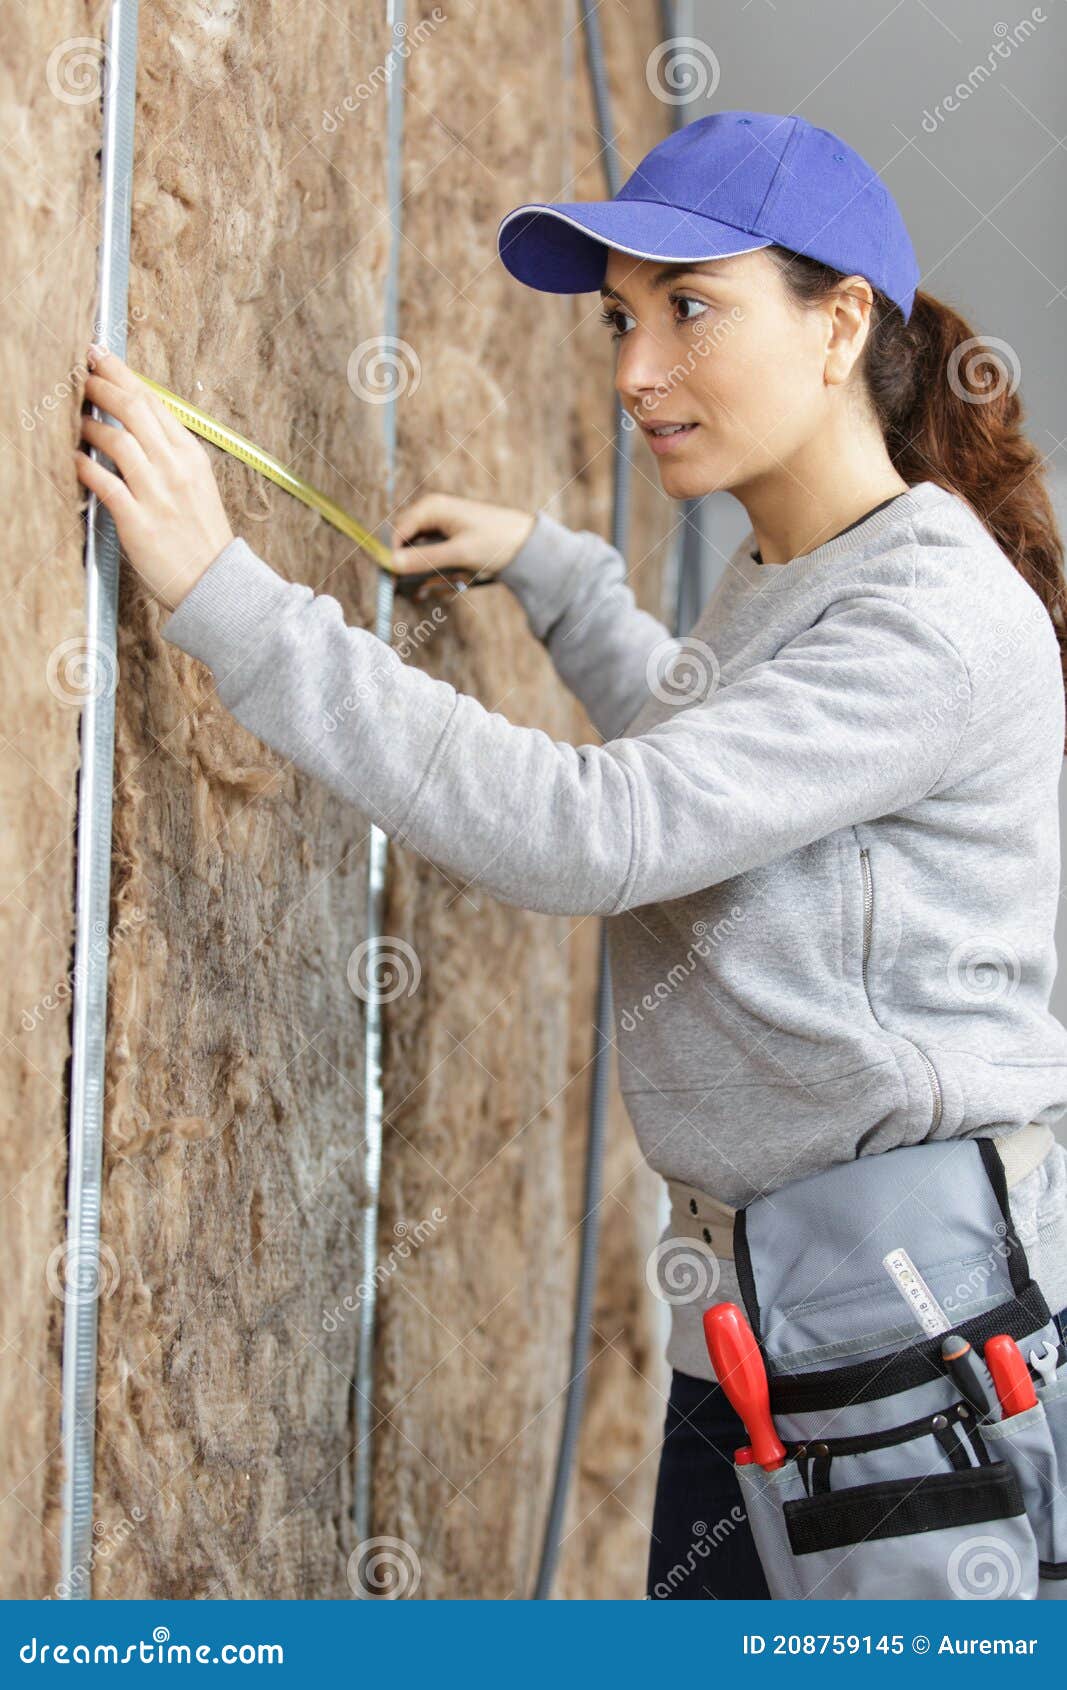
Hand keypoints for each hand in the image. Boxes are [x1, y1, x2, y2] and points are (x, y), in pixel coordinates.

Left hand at [75, 345, 234, 610]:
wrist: (215, 582)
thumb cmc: (201, 535)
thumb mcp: (196, 484)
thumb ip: (169, 455)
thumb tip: (135, 428)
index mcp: (191, 456)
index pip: (153, 402)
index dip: (123, 374)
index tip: (101, 357)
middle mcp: (175, 469)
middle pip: (133, 411)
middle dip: (102, 386)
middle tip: (82, 376)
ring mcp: (158, 494)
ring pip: (117, 440)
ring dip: (90, 425)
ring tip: (76, 420)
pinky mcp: (139, 522)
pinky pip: (105, 484)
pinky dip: (84, 466)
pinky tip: (73, 459)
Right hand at [389, 493, 535, 598]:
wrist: (528, 542)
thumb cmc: (497, 540)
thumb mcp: (459, 553)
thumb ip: (424, 559)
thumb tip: (393, 564)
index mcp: (431, 507)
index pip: (398, 532)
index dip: (393, 557)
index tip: (394, 582)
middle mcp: (433, 512)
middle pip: (407, 542)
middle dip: (412, 567)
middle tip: (418, 591)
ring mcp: (442, 523)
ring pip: (421, 551)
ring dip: (429, 571)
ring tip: (447, 584)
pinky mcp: (451, 536)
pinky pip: (435, 554)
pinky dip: (440, 569)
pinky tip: (455, 581)